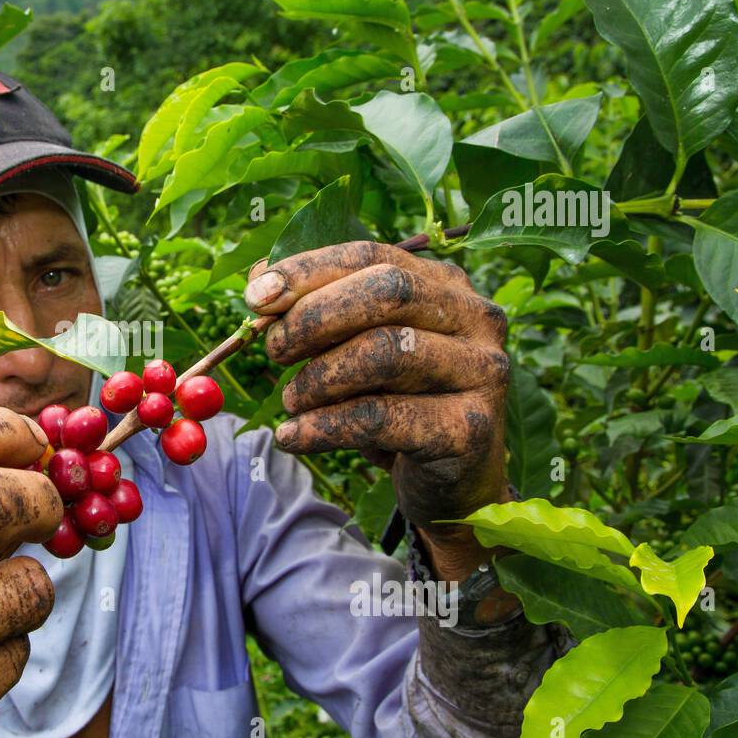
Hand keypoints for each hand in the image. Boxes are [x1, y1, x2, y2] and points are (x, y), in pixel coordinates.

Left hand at [244, 241, 513, 579]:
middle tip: (274, 350)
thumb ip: (314, 311)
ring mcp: (482, 372)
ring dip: (318, 377)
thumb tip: (257, 280)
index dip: (307, 270)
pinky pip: (381, 417)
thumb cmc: (397, 405)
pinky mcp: (470, 429)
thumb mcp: (355, 351)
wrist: (452, 483)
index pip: (372, 255)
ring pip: (387, 352)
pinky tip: (292, 436)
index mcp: (445, 284)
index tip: (255, 297)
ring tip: (291, 401)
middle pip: (387, 291)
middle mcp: (475, 317)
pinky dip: (322, 427)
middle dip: (314, 317)